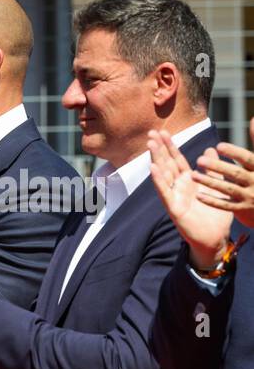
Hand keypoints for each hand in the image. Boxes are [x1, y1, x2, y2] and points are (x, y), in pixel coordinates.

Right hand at [148, 129, 232, 269]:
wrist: (215, 238)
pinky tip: (153, 169)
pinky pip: (165, 192)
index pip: (177, 159)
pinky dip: (158, 181)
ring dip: (156, 159)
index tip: (162, 131)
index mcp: (189, 181)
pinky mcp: (174, 208)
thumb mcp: (217, 187)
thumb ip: (212, 169)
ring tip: (150, 145)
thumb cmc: (216, 214)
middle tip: (151, 132)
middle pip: (167, 164)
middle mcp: (178, 187)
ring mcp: (174, 197)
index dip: (170, 145)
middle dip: (160, 148)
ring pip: (163, 175)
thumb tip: (210, 150)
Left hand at [189, 117, 253, 230]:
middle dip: (218, 167)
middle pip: (236, 174)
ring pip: (228, 189)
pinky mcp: (243, 210)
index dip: (235, 153)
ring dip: (210, 182)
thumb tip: (252, 119)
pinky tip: (198, 195)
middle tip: (198, 160)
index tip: (219, 146)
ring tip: (193, 175)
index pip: (249, 159)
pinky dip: (212, 200)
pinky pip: (226, 205)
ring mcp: (249, 197)